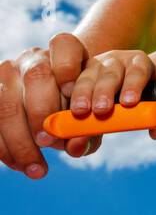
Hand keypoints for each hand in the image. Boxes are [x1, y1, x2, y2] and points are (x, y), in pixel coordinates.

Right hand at [0, 33, 100, 177]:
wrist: (53, 102)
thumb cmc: (77, 107)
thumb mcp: (90, 115)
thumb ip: (89, 129)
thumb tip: (75, 146)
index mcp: (63, 51)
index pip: (63, 45)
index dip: (68, 67)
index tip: (77, 98)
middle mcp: (32, 58)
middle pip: (36, 76)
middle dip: (42, 113)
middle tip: (49, 142)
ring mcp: (6, 74)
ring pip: (7, 102)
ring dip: (20, 140)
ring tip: (37, 169)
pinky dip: (4, 147)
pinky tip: (18, 165)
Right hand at [65, 48, 155, 145]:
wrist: (125, 82)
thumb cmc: (145, 94)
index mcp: (139, 63)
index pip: (138, 70)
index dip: (134, 85)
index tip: (130, 102)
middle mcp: (116, 61)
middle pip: (110, 74)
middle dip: (105, 92)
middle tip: (102, 110)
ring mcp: (95, 66)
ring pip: (87, 77)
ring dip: (83, 95)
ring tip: (81, 111)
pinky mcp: (77, 75)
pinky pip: (69, 83)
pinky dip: (66, 97)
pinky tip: (63, 109)